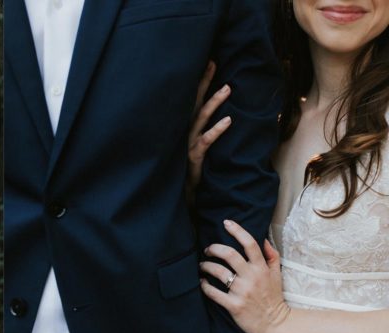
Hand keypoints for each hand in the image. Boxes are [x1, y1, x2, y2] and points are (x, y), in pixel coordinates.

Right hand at [186, 61, 231, 196]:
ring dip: (214, 103)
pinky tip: (229, 120)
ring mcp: (187, 144)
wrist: (181, 193)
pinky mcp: (194, 157)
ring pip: (201, 119)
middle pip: (194, 103)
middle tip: (213, 64)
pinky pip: (206, 140)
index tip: (208, 62)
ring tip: (228, 89)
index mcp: (184, 127)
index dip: (199, 82)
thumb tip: (219, 111)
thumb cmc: (188, 168)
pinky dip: (217, 130)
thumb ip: (200, 129)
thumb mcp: (193, 146)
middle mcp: (184, 132)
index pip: (191, 100)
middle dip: (203, 83)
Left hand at [200, 220, 290, 332]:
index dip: (237, 230)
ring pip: (218, 272)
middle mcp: (251, 277)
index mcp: (262, 268)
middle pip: (229, 254)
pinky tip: (202, 282)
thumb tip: (264, 240)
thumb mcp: (277, 275)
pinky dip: (205, 286)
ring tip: (202, 266)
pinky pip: (213, 292)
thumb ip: (271, 256)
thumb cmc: (274, 297)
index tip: (227, 223)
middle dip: (214, 248)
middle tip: (208, 250)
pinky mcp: (233, 305)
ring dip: (206, 266)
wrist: (275, 324)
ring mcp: (242, 292)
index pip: (250, 244)